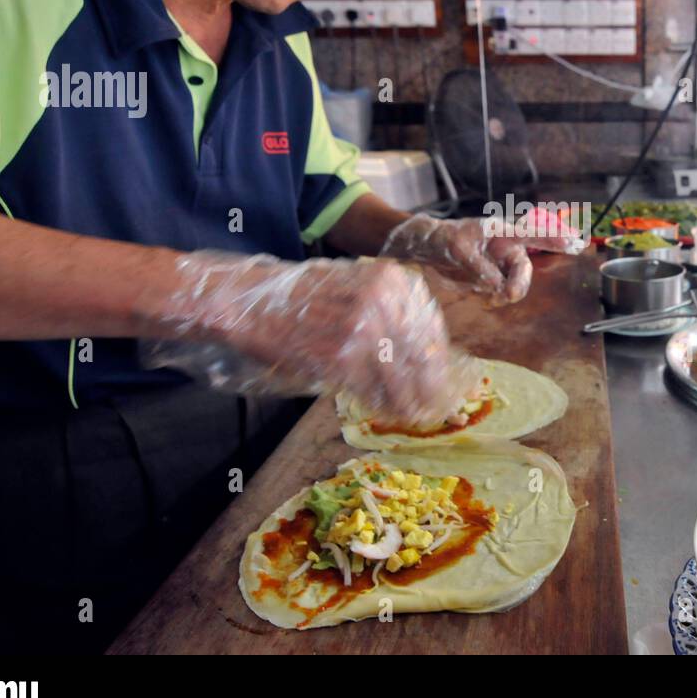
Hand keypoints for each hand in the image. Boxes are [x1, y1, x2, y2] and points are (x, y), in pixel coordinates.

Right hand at [144, 253, 478, 425]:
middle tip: (437, 407)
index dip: (440, 361)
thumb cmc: (301, 297)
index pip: (432, 329)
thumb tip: (425, 353)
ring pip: (401, 378)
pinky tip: (388, 413)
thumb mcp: (355, 285)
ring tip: (416, 417)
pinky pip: (372, 390)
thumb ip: (389, 311)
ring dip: (410, 403)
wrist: (250, 301)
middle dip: (432, 387)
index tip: (445, 380)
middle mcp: (384, 302)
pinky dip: (383, 406)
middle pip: (423, 356)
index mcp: (393, 280)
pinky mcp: (340, 358)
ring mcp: (363, 330)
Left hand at [379, 212, 584, 304]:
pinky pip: (499, 294)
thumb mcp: (457, 250)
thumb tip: (497, 286)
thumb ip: (479, 267)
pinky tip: (483, 298)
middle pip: (523, 270)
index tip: (574, 243)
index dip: (554, 239)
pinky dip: (493, 299)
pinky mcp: (493, 280)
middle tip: (508, 296)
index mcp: (503, 233)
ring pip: (513, 285)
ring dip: (504, 295)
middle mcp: (507, 249)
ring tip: (488, 299)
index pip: (533, 234)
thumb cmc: (445, 240)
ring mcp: (501, 266)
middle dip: (519, 285)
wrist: (430, 249)